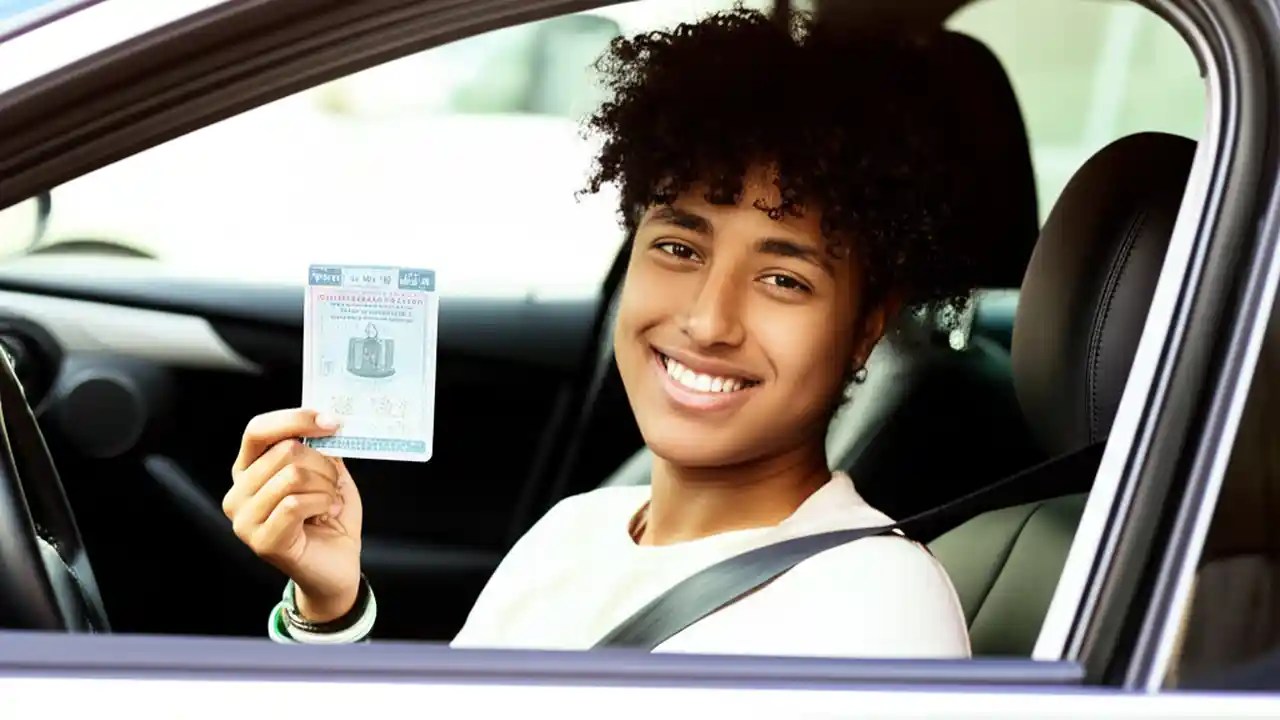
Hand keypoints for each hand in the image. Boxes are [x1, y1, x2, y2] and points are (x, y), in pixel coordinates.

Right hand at [224, 409, 363, 621]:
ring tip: (331, 500)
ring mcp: (245, 520)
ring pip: (292, 476)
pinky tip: (329, 513)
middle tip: (333, 483)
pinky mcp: (261, 541)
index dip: (294, 419)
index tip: (331, 422)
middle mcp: (239, 493)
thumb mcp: (327, 471)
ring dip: (325, 486)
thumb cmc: (329, 516)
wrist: (338, 565)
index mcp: (249, 470)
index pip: (258, 431)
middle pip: (285, 452)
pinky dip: (324, 503)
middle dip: (323, 464)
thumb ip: (319, 446)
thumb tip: (324, 419)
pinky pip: (296, 503)